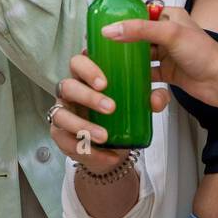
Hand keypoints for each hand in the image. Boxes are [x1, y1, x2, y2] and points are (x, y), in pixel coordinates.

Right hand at [49, 50, 169, 172]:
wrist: (111, 147)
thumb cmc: (117, 115)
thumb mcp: (136, 104)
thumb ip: (149, 98)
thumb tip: (157, 99)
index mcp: (84, 78)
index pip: (78, 63)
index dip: (87, 69)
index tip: (104, 82)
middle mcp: (70, 93)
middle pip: (67, 86)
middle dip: (87, 96)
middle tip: (110, 107)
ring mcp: (62, 113)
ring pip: (60, 115)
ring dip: (83, 126)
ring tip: (104, 136)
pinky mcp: (60, 136)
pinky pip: (67, 142)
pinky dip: (89, 150)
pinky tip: (109, 154)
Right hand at [99, 5, 217, 106]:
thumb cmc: (204, 54)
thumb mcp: (170, 34)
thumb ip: (139, 30)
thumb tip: (111, 29)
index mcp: (170, 16)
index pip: (141, 12)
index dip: (124, 19)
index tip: (105, 25)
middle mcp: (168, 33)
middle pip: (138, 35)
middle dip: (123, 41)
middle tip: (104, 47)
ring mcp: (167, 53)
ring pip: (141, 55)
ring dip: (130, 60)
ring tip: (110, 64)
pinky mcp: (168, 71)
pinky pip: (148, 72)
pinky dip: (138, 76)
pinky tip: (127, 79)